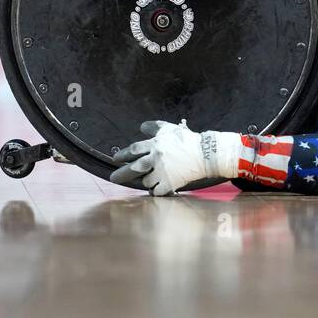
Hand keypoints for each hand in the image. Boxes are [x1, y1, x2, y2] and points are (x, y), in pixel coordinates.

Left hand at [109, 119, 236, 195]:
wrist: (205, 154)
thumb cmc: (186, 140)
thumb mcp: (169, 129)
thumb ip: (154, 127)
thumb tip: (141, 127)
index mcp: (155, 144)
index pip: (133, 149)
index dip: (123, 154)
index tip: (115, 158)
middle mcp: (156, 158)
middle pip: (134, 168)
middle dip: (121, 174)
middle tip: (113, 179)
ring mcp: (163, 172)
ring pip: (146, 180)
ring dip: (144, 180)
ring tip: (147, 180)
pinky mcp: (170, 183)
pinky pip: (157, 190)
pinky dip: (155, 190)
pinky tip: (155, 189)